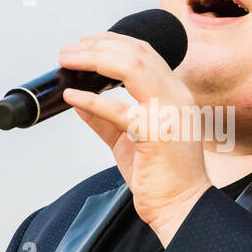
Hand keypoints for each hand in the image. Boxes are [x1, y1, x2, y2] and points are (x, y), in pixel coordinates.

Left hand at [59, 30, 211, 244]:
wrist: (182, 209)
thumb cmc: (162, 179)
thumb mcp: (127, 141)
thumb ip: (105, 118)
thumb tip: (79, 100)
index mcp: (174, 95)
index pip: (145, 53)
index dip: (112, 42)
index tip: (85, 44)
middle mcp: (176, 97)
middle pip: (137, 52)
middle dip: (98, 44)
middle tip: (69, 51)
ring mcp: (169, 112)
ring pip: (132, 66)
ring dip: (94, 58)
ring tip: (69, 60)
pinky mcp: (156, 133)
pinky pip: (119, 109)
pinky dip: (91, 100)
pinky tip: (72, 97)